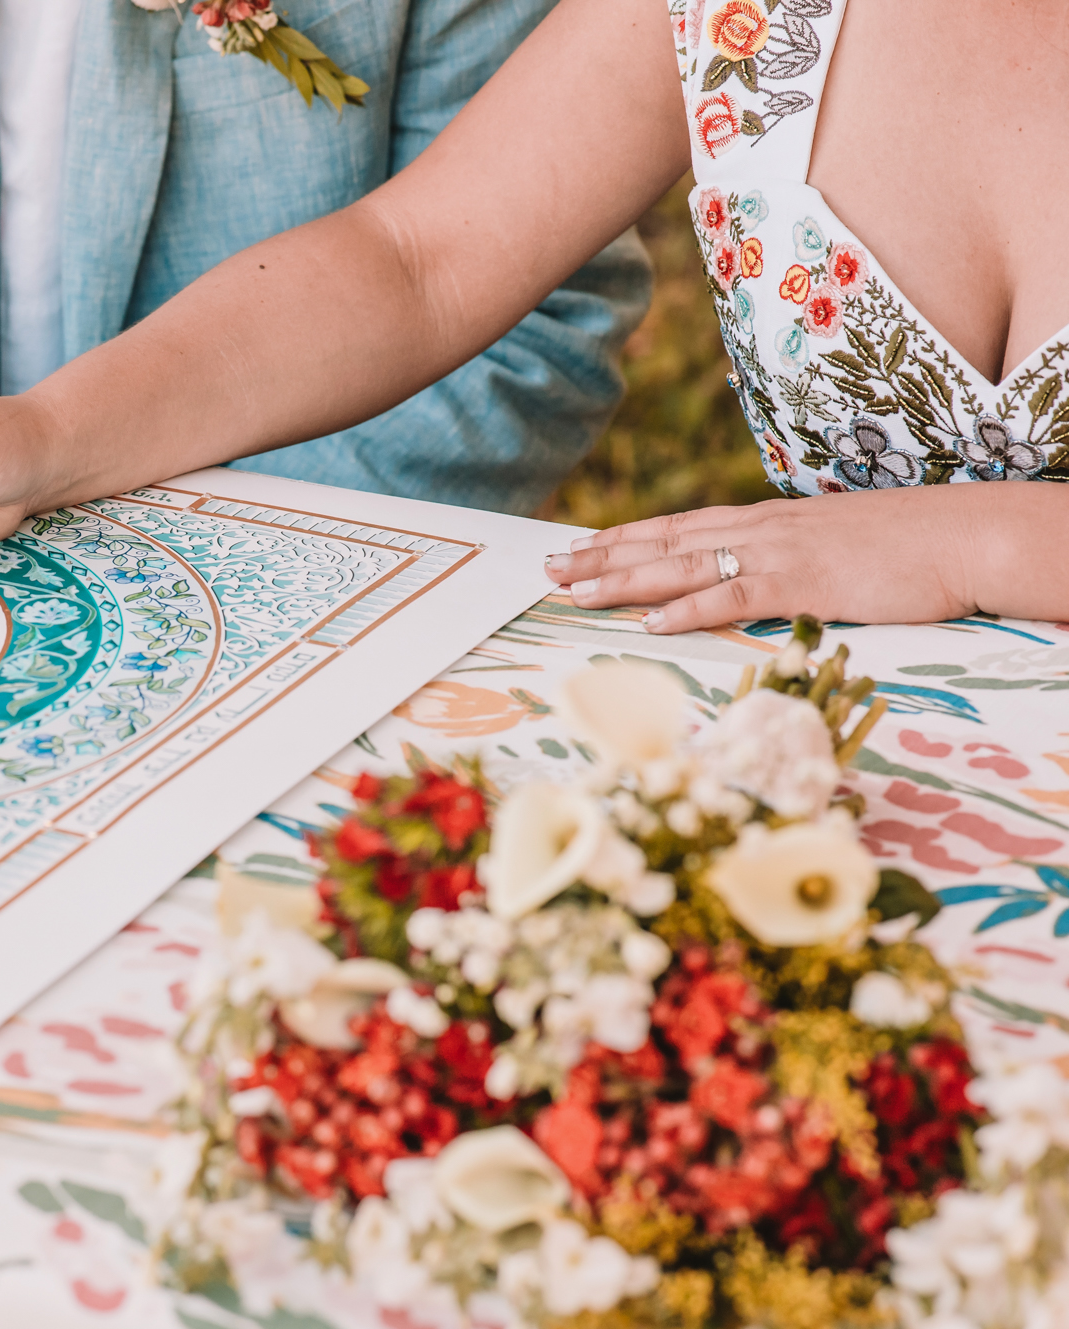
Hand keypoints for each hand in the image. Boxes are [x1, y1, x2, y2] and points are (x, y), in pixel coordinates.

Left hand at [541, 484, 1068, 631]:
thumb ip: (784, 559)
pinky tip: (651, 622)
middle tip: (545, 569)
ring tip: (572, 591)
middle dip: (599, 556)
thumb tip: (751, 578)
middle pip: (662, 542)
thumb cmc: (906, 548)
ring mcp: (780, 554)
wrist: (967, 534)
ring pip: (682, 565)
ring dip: (623, 580)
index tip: (573, 548)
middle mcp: (760, 530)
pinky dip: (689, 609)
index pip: (675, 528)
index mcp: (764, 521)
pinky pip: (735, 596)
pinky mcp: (806, 583)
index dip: (619, 539)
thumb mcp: (830, 547)